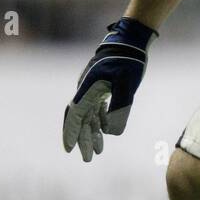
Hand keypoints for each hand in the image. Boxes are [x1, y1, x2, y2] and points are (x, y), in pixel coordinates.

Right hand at [63, 17, 157, 161]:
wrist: (131, 40)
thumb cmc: (129, 61)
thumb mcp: (127, 84)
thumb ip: (120, 107)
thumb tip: (112, 132)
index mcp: (88, 89)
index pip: (75, 115)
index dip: (70, 132)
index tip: (69, 149)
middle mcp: (86, 90)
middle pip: (81, 119)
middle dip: (82, 139)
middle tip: (88, 158)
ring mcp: (93, 88)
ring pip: (89, 116)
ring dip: (92, 133)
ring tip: (98, 151)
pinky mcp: (101, 87)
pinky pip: (96, 109)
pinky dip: (100, 121)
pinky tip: (105, 132)